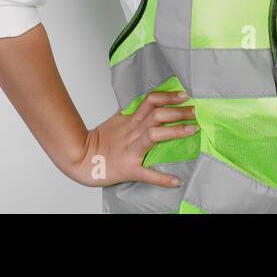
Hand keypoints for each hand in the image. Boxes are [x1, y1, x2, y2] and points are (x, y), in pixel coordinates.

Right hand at [64, 90, 197, 188]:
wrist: (82, 157)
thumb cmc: (100, 140)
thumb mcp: (117, 119)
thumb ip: (132, 110)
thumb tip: (147, 101)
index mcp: (130, 120)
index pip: (151, 102)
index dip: (168, 97)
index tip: (184, 95)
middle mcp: (133, 132)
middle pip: (157, 115)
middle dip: (178, 112)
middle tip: (195, 111)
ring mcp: (132, 150)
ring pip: (154, 136)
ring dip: (175, 132)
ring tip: (192, 130)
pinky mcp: (130, 169)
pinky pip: (147, 174)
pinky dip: (162, 178)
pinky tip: (175, 181)